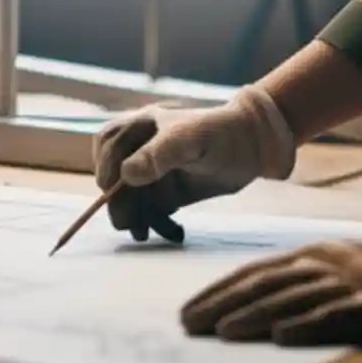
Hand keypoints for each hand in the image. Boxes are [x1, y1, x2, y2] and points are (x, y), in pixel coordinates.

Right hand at [92, 86, 294, 241]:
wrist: (256, 147)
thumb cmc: (222, 134)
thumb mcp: (190, 140)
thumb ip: (158, 155)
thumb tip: (125, 175)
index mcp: (142, 128)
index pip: (108, 145)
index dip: (105, 167)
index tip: (111, 191)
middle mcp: (143, 150)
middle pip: (115, 177)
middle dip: (120, 202)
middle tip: (129, 225)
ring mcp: (155, 173)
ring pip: (132, 198)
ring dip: (136, 218)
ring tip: (147, 235)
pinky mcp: (168, 193)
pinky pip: (151, 211)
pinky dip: (157, 224)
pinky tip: (174, 232)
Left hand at [179, 178, 361, 344]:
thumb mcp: (328, 264)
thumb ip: (290, 280)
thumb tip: (236, 305)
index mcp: (308, 255)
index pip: (252, 273)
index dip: (217, 292)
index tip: (186, 312)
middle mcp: (323, 264)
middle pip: (265, 286)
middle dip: (223, 306)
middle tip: (190, 325)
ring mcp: (350, 283)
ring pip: (294, 300)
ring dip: (255, 316)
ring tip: (223, 331)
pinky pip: (340, 315)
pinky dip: (309, 325)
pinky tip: (284, 336)